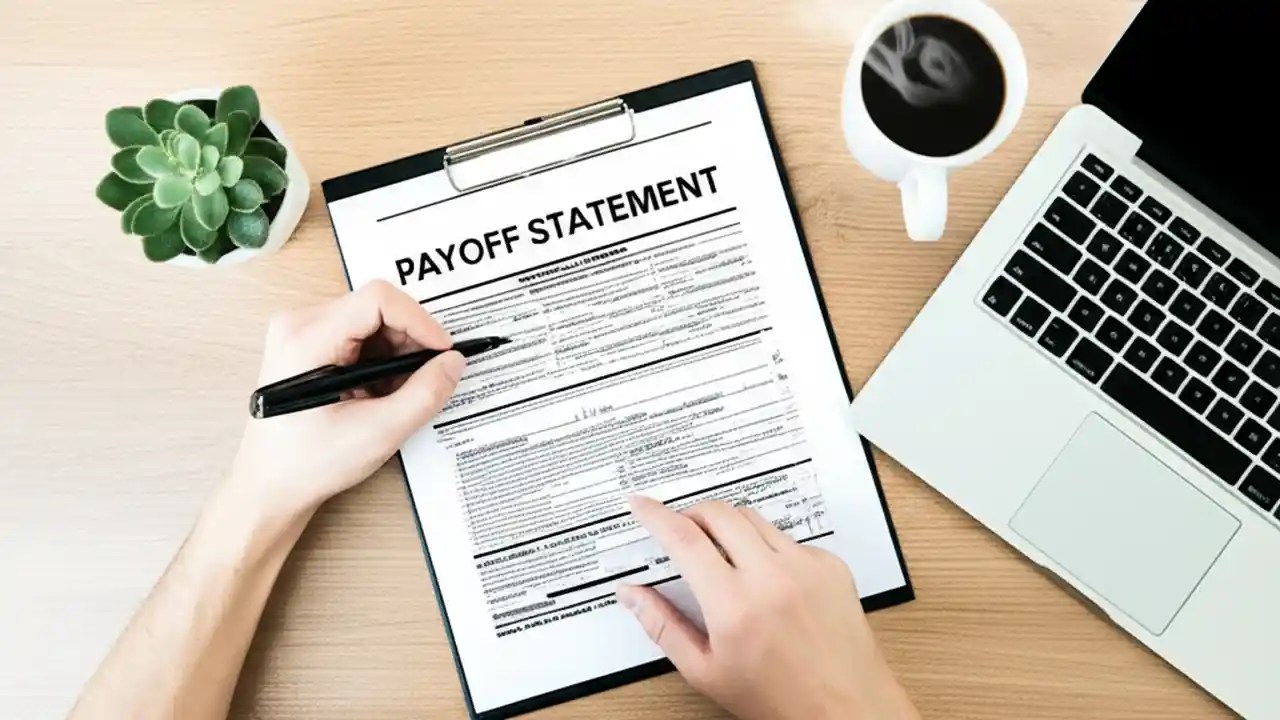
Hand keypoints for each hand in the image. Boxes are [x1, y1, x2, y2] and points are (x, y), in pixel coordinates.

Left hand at [227, 280, 464, 520]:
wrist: (270, 484)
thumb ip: (424, 394)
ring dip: (397, 352)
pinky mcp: (308, 344)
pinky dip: (382, 359)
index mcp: (307, 339)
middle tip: (427, 377)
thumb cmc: (308, 462)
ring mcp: (301, 333)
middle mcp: (298, 325)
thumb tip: (453, 362)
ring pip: (371, 321)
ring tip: (400, 391)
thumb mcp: (379, 432)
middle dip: (410, 340)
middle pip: (376, 308)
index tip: (442, 350)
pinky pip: (359, 335)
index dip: (419, 320)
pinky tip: (382, 392)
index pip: (378, 300)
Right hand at [618, 497, 918, 719]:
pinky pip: (788, 538)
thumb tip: (632, 594)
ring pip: (753, 518)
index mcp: (734, 605)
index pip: (683, 539)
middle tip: (681, 531)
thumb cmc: (780, 699)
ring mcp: (805, 567)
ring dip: (729, 527)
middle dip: (691, 514)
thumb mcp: (706, 671)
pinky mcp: (830, 565)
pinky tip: (767, 579)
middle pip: (718, 513)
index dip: (655, 515)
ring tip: (724, 558)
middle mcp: (771, 577)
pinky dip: (768, 547)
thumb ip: (663, 627)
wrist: (846, 708)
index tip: (642, 505)